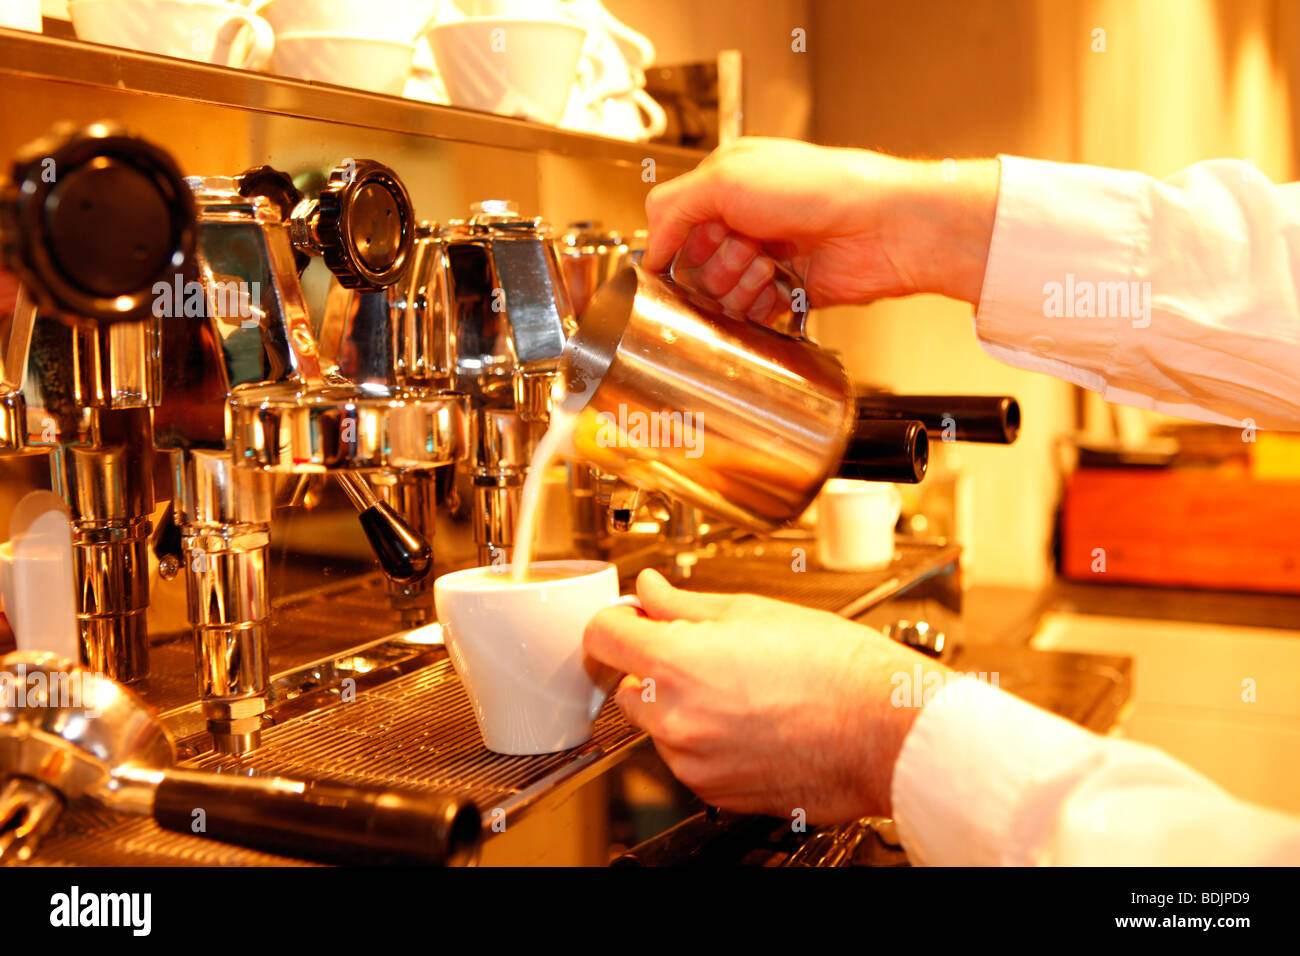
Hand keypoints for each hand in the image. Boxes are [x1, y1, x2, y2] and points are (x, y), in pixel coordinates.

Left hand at [583, 568, 949, 821]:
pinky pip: (691, 760)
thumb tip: (651, 591)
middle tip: (704, 649)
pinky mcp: (717, 793)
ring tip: (744, 687)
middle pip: (628, 686)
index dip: (617, 619)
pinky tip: (754, 720)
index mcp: (677, 664)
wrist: (887, 730)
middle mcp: (676, 720)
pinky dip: (708, 741)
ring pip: (660, 727)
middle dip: (653, 666)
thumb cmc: (838, 669)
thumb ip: (685, 603)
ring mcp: (694, 763)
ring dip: (682, 706)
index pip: (602, 637)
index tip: (632, 616)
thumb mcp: (755, 611)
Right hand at [643, 137, 999, 323]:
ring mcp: (766, 256)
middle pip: (695, 265)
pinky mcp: (787, 290)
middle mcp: (744, 219)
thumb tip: (651, 246)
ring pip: (720, 293)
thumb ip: (673, 207)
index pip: (672, 223)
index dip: (680, 243)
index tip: (696, 245)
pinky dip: (759, 306)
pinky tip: (779, 289)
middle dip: (716, 263)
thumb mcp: (726, 178)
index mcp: (725, 183)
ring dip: (739, 285)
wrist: (880, 226)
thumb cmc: (818, 188)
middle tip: (746, 248)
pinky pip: (750, 313)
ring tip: (769, 267)